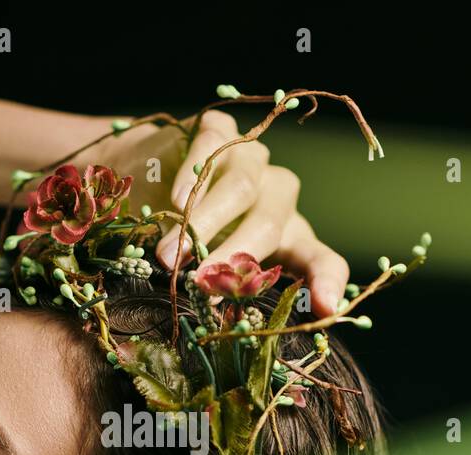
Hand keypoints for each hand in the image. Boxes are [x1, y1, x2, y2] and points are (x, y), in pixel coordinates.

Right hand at [92, 109, 349, 317]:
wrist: (143, 179)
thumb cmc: (183, 236)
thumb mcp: (204, 267)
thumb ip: (217, 285)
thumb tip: (207, 308)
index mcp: (287, 237)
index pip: (320, 259)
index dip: (327, 281)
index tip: (327, 307)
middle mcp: (278, 195)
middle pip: (268, 225)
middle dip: (230, 257)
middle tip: (199, 283)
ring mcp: (252, 159)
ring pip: (242, 188)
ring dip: (203, 224)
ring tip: (168, 253)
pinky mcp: (221, 131)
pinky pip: (214, 151)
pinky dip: (193, 180)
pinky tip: (176, 201)